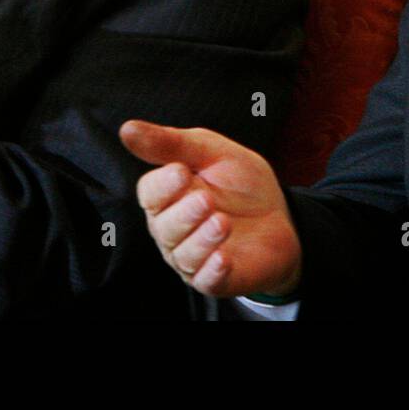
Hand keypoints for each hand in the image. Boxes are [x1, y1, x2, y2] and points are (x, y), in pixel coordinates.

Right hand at [120, 120, 301, 298]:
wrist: (281, 215)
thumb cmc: (240, 182)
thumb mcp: (210, 152)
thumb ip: (170, 143)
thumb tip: (127, 129)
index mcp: (168, 196)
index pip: (150, 194)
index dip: (163, 185)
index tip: (181, 171)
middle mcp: (173, 230)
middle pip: (163, 226)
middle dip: (184, 214)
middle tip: (206, 200)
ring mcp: (193, 257)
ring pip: (183, 254)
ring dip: (201, 239)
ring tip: (222, 222)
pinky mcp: (215, 278)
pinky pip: (206, 280)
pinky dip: (212, 270)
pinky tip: (223, 257)